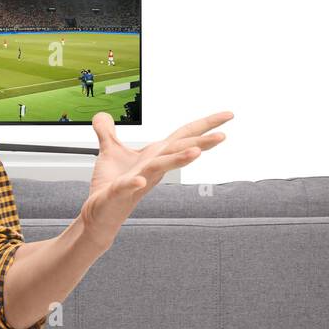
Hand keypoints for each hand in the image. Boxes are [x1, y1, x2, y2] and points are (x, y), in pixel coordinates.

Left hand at [78, 109, 232, 252]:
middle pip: (179, 150)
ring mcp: (137, 180)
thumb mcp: (108, 152)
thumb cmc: (110, 185)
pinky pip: (128, 187)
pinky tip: (139, 181)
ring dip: (178, 159)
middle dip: (200, 142)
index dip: (206, 124)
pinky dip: (134, 183)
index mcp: (154, 154)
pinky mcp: (119, 192)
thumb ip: (107, 132)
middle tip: (222, 135)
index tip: (228, 115)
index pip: (184, 135)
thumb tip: (103, 115)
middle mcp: (151, 166)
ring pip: (160, 167)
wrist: (100, 213)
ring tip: (196, 151)